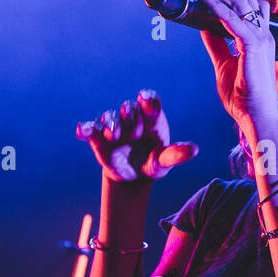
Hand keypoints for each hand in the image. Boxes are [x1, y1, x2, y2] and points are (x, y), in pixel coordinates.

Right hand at [77, 89, 197, 181]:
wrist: (132, 176)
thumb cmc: (153, 163)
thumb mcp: (165, 161)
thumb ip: (176, 154)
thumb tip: (195, 149)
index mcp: (151, 118)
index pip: (149, 100)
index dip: (147, 99)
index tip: (145, 101)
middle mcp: (131, 117)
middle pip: (129, 109)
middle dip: (131, 119)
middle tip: (135, 135)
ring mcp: (114, 126)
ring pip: (110, 117)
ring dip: (111, 124)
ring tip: (113, 136)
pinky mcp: (97, 137)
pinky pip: (90, 129)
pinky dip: (86, 129)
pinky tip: (82, 131)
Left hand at [193, 0, 277, 127]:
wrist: (256, 116)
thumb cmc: (244, 97)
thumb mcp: (224, 64)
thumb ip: (217, 44)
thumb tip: (204, 26)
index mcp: (259, 39)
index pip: (247, 7)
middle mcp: (263, 35)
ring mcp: (261, 39)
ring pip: (241, 2)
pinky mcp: (254, 45)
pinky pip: (233, 19)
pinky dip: (217, 6)